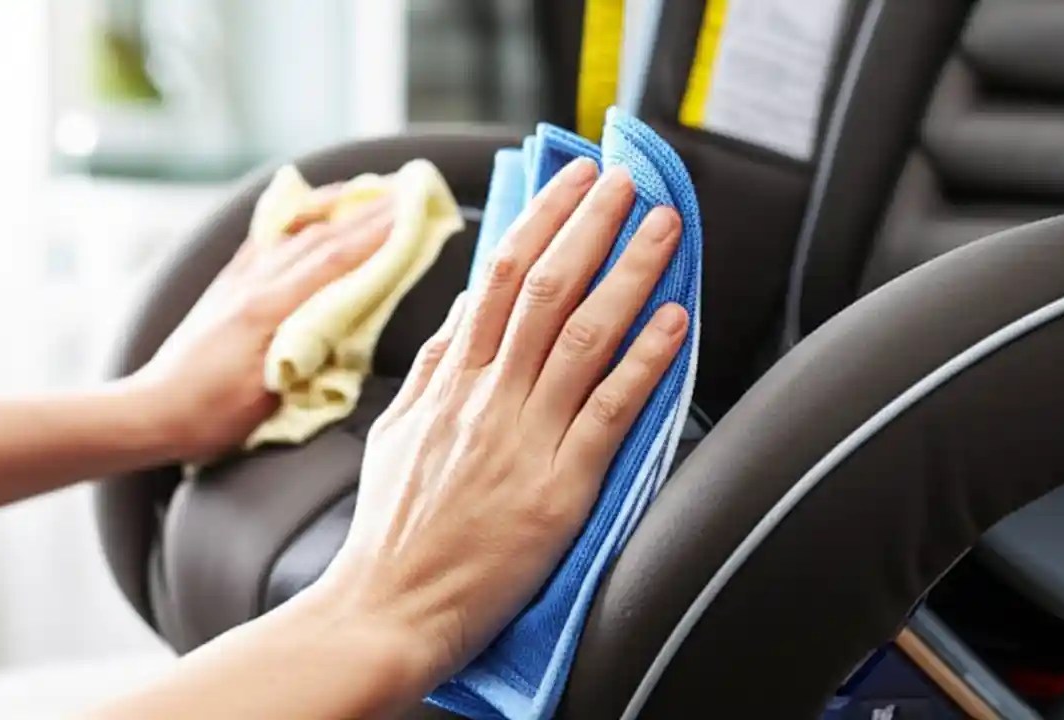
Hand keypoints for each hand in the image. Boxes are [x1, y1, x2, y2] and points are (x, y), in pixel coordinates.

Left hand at [131, 185, 391, 461]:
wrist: (152, 411)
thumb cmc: (212, 415)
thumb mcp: (270, 395)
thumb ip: (311, 356)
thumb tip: (353, 329)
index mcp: (267, 309)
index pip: (334, 261)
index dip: (378, 235)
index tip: (414, 214)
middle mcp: (254, 283)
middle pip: (322, 236)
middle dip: (370, 212)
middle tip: (410, 190)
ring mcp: (239, 279)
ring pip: (296, 231)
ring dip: (339, 207)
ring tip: (373, 190)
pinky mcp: (228, 283)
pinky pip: (268, 238)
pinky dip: (296, 217)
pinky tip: (309, 205)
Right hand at [314, 158, 687, 689]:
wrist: (389, 609)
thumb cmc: (394, 529)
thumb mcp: (396, 433)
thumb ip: (433, 367)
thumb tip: (467, 308)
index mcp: (451, 383)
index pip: (501, 278)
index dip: (543, 220)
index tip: (573, 182)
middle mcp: (488, 399)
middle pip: (546, 290)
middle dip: (591, 225)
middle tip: (626, 179)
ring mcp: (525, 441)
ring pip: (584, 336)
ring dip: (630, 274)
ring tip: (663, 228)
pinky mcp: (559, 490)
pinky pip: (609, 412)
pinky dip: (644, 362)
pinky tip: (674, 323)